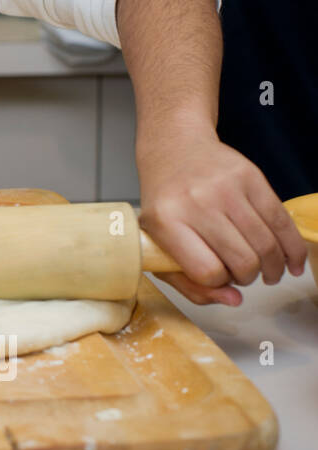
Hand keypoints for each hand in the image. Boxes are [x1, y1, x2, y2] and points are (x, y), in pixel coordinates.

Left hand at [136, 123, 306, 305]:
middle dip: (247, 278)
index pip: (206, 271)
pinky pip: (282, 222)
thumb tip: (233, 300)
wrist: (175, 148)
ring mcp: (226, 188)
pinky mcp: (252, 177)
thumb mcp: (157, 242)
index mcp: (165, 221)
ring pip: (266, 246)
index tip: (215, 275)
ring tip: (266, 272)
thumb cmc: (165, 200)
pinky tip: (291, 263)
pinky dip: (292, 250)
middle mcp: (196, 202)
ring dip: (271, 268)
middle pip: (242, 262)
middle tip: (243, 275)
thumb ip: (187, 282)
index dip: (217, 282)